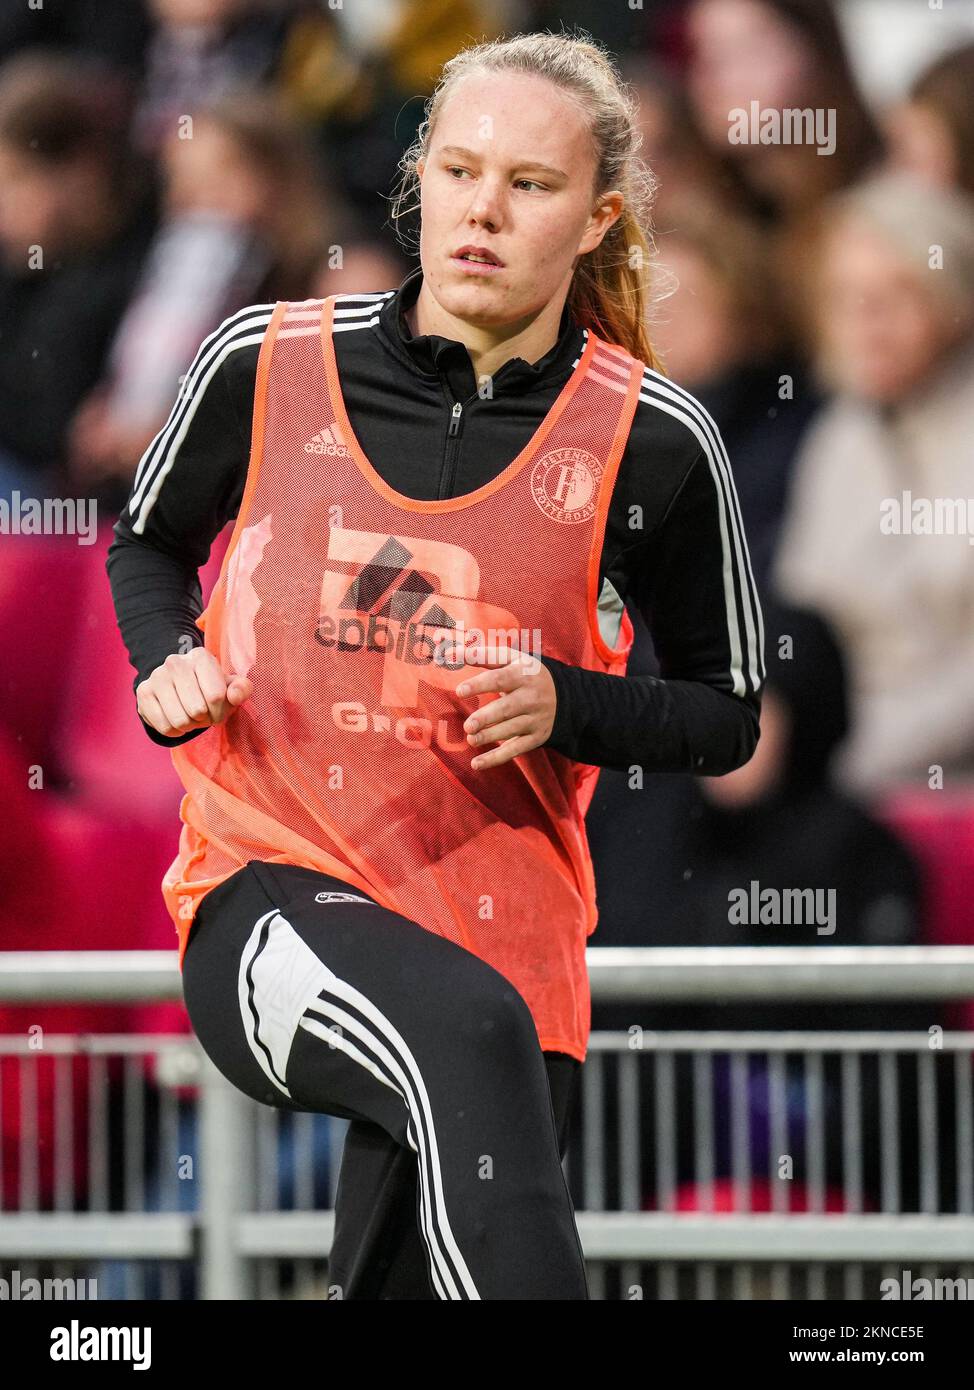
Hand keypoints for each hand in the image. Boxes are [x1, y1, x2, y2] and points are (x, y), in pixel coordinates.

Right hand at [136, 647, 252, 737]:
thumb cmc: (210, 687)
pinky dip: (174, 731)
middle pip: (197, 710)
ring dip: (190, 726)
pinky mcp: (143, 692)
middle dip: (204, 720)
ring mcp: (156, 676)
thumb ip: (242, 689)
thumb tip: (234, 696)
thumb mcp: (230, 686)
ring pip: (179, 720)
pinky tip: (176, 720)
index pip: (216, 696)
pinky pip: (163, 727)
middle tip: (203, 714)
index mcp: (201, 657)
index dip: (220, 712)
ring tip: (190, 716)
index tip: (218, 710)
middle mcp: (175, 662)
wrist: (178, 685)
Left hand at [439, 639, 556, 769]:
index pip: (499, 677)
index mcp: (523, 672)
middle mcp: (531, 695)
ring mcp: (535, 718)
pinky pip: (515, 749)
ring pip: (511, 730)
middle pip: (506, 707)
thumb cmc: (524, 674)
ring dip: (490, 736)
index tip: (459, 691)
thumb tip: (448, 652)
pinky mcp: (536, 737)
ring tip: (471, 738)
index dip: (479, 684)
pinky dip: (496, 758)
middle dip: (486, 717)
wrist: (565, 697)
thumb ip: (480, 655)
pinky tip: (477, 763)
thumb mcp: (510, 659)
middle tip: (468, 725)